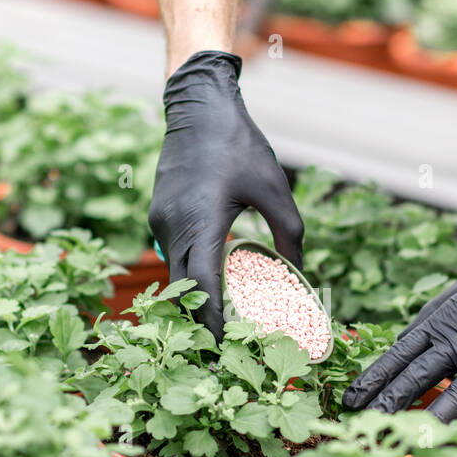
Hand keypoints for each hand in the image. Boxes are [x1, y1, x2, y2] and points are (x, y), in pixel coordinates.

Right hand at [149, 50, 303, 337]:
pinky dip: (189, 274)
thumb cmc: (239, 144)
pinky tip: (212, 283)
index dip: (211, 318)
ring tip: (221, 322)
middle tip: (224, 348)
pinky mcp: (158, 216)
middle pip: (183, 287)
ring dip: (195, 298)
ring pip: (175, 273)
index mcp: (202, 218)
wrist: (197, 107)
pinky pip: (173, 254)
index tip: (223, 346)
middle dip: (202, 319)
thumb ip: (288, 232)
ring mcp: (160, 221)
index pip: (201, 282)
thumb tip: (299, 272)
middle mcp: (173, 224)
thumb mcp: (274, 187)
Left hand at [342, 191, 456, 420]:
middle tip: (360, 426)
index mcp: (442, 320)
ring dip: (419, 423)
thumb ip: (436, 316)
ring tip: (395, 443)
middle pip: (412, 378)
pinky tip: (451, 444)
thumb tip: (407, 339)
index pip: (397, 355)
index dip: (374, 379)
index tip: (352, 399)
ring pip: (445, 397)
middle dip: (384, 404)